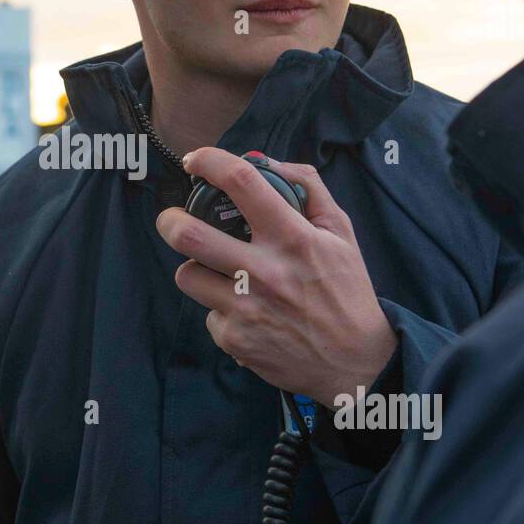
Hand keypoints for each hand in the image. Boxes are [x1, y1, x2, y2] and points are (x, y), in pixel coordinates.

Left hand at [155, 147, 397, 407]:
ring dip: (195, 269)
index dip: (209, 161)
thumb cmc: (346, 291)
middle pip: (188, 235)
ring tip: (216, 270)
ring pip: (186, 275)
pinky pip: (207, 313)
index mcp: (293, 238)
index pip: (242, 182)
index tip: (194, 161)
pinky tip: (246, 312)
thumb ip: (308, 188)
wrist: (354, 362)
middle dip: (169, 221)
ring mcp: (245, 309)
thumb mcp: (340, 232)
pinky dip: (220, 308)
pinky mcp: (234, 340)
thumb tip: (267, 161)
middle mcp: (265, 271)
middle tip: (172, 220)